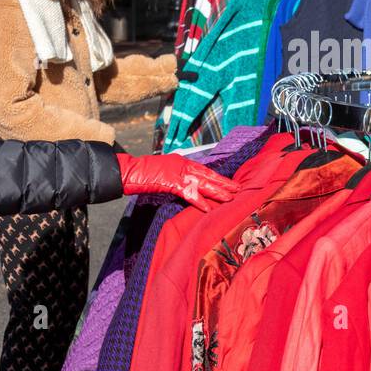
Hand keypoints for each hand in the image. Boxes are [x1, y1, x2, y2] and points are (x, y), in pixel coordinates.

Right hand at [116, 153, 235, 211]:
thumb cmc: (146, 172)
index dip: (219, 177)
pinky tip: (208, 208)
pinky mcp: (172, 182)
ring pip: (203, 183)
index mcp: (183, 162)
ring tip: (230, 198)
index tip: (231, 183)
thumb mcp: (167, 170)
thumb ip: (179, 175)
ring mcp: (179, 173)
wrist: (131, 170)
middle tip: (238, 189)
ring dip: (217, 192)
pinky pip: (188, 193)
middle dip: (224, 183)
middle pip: (209, 175)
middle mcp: (184, 165)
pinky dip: (198, 201)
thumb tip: (189, 184)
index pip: (206, 170)